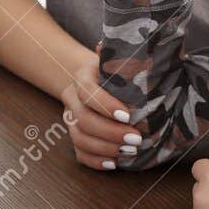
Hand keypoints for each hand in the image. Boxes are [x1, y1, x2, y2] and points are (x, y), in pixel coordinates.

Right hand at [60, 51, 139, 169]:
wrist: (93, 77)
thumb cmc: (114, 70)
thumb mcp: (116, 59)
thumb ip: (119, 54)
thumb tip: (122, 45)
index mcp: (82, 78)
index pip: (88, 92)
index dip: (105, 105)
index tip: (127, 115)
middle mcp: (72, 99)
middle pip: (83, 120)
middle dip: (110, 132)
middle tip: (137, 139)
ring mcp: (71, 120)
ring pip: (79, 138)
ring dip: (105, 148)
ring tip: (130, 151)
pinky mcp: (75, 136)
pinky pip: (79, 153)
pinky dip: (96, 161)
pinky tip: (114, 163)